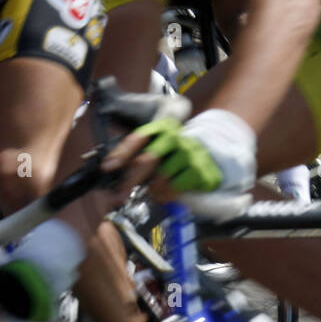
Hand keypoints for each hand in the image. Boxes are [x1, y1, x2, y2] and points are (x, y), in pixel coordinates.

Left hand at [102, 108, 256, 201]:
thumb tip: (108, 166)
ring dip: (150, 188)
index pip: (140, 137)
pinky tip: (163, 194)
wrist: (212, 155)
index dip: (122, 152)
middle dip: (131, 177)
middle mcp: (177, 137)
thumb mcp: (157, 145)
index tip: (108, 167)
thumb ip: (136, 152)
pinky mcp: (201, 171)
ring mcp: (190, 154)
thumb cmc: (174, 154)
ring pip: (162, 176)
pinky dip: (165, 194)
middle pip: (150, 157)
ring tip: (149, 191)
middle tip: (119, 193)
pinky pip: (176, 187)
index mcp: (164, 127)